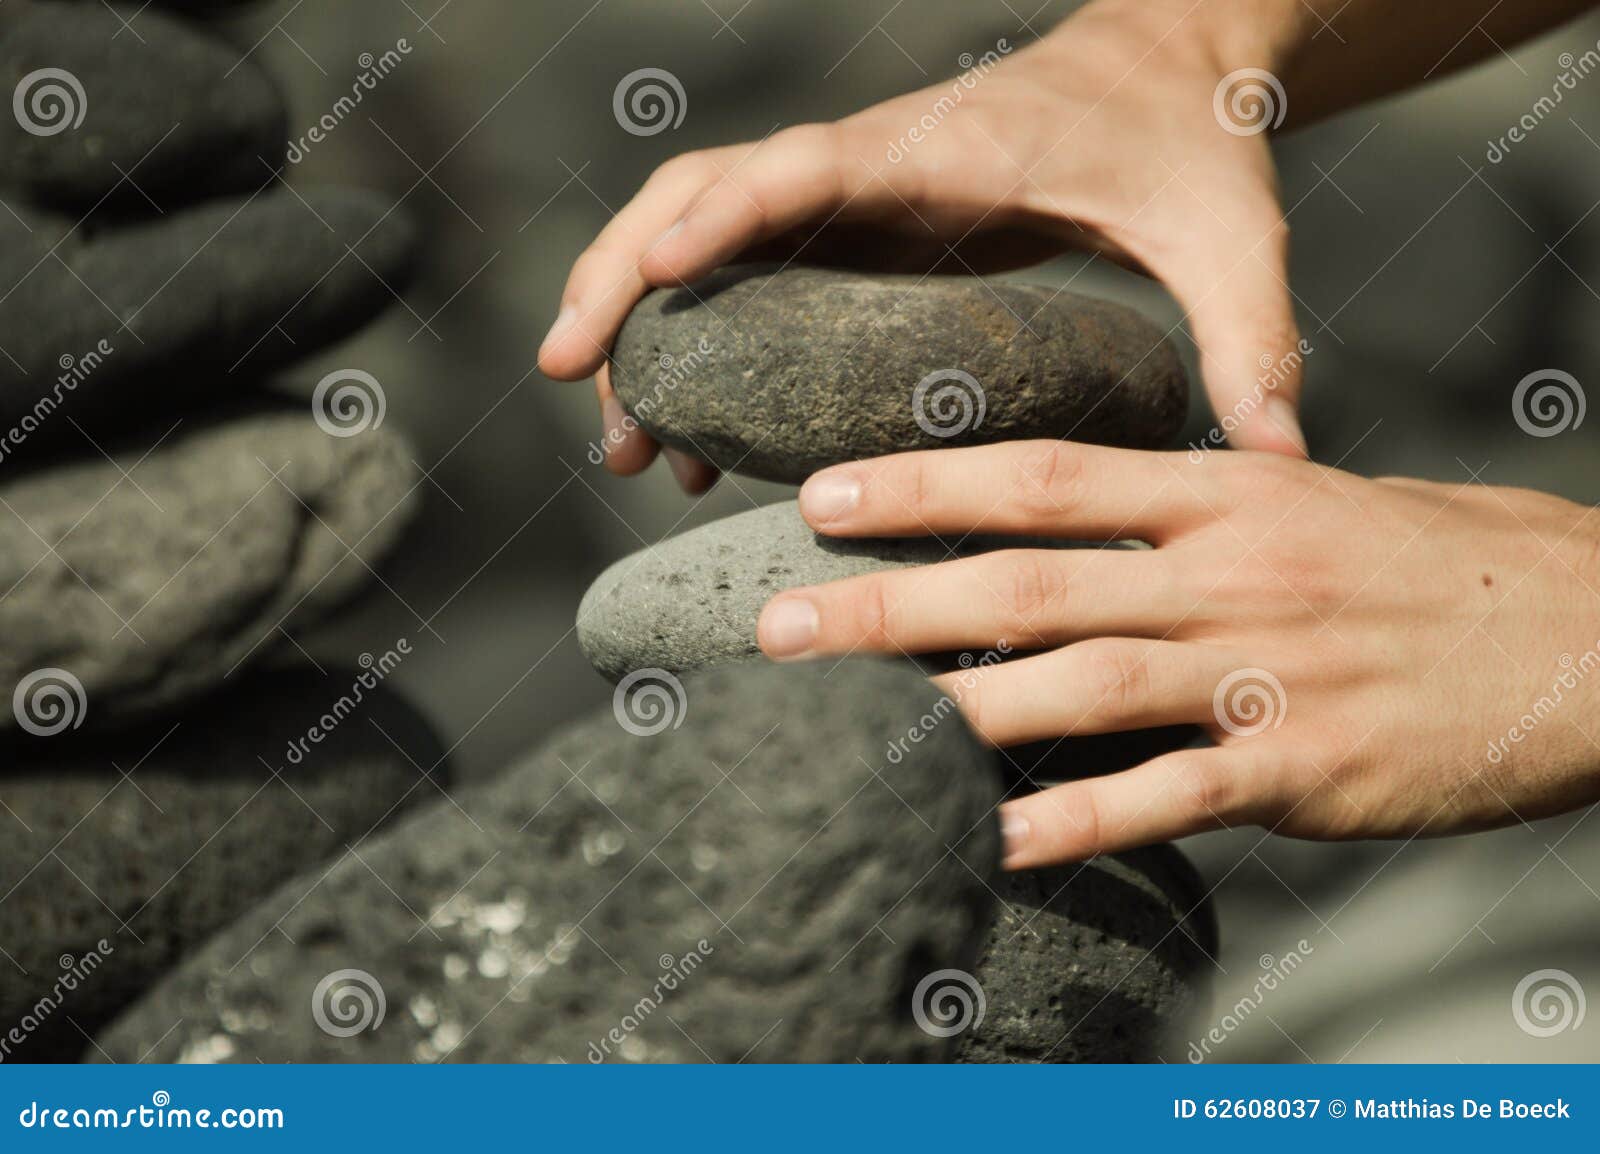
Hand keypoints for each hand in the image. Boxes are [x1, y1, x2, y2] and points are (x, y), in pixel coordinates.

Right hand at [540, 0, 1310, 490]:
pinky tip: (694, 439)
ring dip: (638, 322)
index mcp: (941, 150)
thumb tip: (1285, 464)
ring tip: (620, 447)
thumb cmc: (1188, 140)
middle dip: (622, 276)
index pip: (801, 165)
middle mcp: (868, 165)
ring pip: (698, 232)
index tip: (653, 274)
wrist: (1162, 72)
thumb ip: (1252, 339)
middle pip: (700, 192)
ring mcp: (847, 197)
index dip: (720, 215)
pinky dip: (694, 340)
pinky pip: (739, 271)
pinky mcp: (849, 231)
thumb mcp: (1231, 236)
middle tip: (571, 384)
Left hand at [754, 441, 1599, 867]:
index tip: (823, 493)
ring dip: (951, 705)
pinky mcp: (1303, 766)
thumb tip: (1092, 525)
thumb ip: (1200, 511)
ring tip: (845, 726)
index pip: (1046, 475)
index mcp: (1227, 495)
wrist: (1590, 632)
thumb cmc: (1440, 564)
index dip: (925, 482)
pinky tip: (991, 839)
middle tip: (778, 618)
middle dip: (892, 598)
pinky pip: (1168, 796)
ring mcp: (1263, 670)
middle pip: (1029, 578)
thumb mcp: (1315, 503)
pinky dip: (1076, 818)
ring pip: (1079, 683)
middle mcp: (1229, 572)